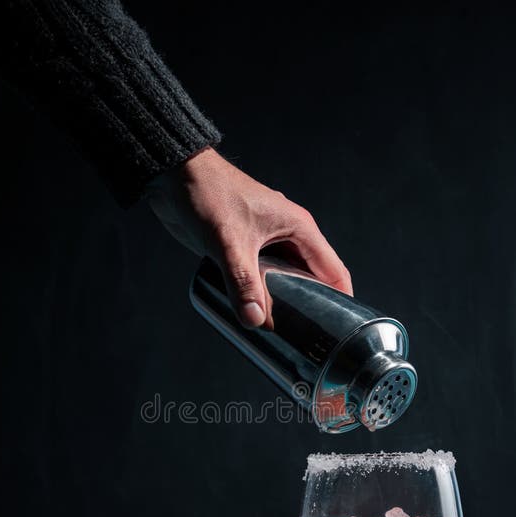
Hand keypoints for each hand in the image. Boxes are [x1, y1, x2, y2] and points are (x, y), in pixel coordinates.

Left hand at [148, 147, 352, 327]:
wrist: (174, 176)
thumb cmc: (208, 194)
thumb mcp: (229, 242)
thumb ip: (243, 282)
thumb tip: (256, 320)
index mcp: (299, 228)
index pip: (334, 271)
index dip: (342, 302)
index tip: (340, 331)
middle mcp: (288, 235)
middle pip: (312, 280)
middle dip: (311, 308)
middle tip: (306, 339)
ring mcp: (268, 242)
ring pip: (286, 280)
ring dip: (284, 303)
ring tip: (282, 334)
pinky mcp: (246, 249)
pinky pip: (263, 278)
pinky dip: (263, 295)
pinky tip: (255, 315)